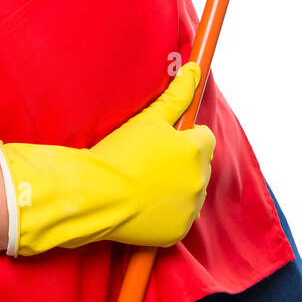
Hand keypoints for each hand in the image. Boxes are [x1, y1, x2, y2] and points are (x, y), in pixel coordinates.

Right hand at [0, 62, 214, 255]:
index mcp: (195, 150)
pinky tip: (146, 202)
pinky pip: (180, 216)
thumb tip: (194, 70)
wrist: (96, 195)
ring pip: (191, 191)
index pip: (205, 138)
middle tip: (150, 160)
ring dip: (178, 186)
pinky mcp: (178, 232)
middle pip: (200, 166)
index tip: (164, 140)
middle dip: (183, 161)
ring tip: (146, 181)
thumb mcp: (148, 119)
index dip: (185, 136)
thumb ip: (176, 95)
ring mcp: (190, 209)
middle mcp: (199, 181)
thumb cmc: (119, 153)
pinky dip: (168, 211)